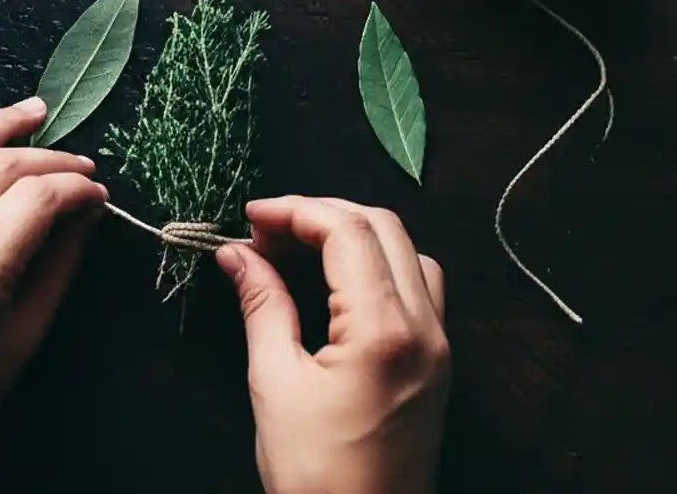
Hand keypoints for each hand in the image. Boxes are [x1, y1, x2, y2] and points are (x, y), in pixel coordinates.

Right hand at [217, 196, 448, 493]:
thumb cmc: (314, 474)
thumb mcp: (274, 383)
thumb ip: (262, 306)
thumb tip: (237, 254)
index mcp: (384, 330)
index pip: (348, 231)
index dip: (295, 210)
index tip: (249, 218)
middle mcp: (425, 328)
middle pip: (385, 228)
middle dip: (323, 213)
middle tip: (267, 230)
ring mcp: (439, 346)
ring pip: (408, 252)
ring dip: (354, 234)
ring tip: (297, 249)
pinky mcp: (438, 363)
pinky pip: (419, 287)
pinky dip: (377, 265)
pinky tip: (336, 282)